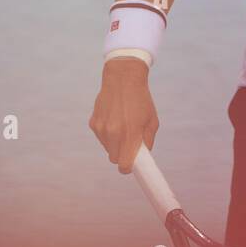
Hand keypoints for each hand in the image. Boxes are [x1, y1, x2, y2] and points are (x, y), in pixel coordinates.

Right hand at [89, 57, 159, 173]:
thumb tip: (143, 155)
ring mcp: (101, 128)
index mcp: (130, 134)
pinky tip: (114, 118)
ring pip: (107, 148)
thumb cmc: (141, 99)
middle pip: (114, 158)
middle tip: (129, 145)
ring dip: (114, 143)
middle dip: (121, 155)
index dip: (127, 168)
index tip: (130, 166)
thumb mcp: (152, 120)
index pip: (123, 164)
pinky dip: (107, 133)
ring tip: (122, 125)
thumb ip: (148, 140)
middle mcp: (113, 133)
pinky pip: (101, 137)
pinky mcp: (93, 123)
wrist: (122, 78)